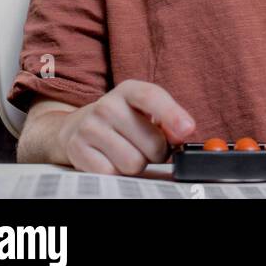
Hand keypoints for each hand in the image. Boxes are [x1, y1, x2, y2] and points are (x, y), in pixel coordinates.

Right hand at [57, 80, 195, 174]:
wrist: (77, 127)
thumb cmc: (122, 121)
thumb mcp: (143, 111)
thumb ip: (167, 121)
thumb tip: (183, 133)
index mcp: (128, 90)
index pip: (151, 96)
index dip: (172, 113)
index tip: (188, 129)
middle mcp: (107, 105)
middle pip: (152, 143)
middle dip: (157, 153)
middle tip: (148, 148)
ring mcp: (90, 128)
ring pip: (133, 163)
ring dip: (138, 165)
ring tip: (128, 153)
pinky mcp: (78, 151)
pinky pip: (112, 174)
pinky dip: (117, 174)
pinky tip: (111, 160)